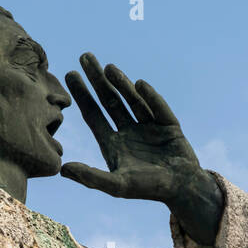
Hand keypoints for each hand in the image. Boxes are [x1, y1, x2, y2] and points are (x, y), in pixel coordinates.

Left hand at [62, 53, 223, 245]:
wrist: (184, 190)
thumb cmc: (148, 189)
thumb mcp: (117, 185)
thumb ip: (91, 177)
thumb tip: (62, 170)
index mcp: (113, 144)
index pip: (93, 115)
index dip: (82, 95)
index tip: (70, 73)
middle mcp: (128, 132)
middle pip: (109, 100)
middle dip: (97, 79)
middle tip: (85, 56)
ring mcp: (148, 126)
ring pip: (132, 100)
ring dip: (121, 83)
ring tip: (108, 68)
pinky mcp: (169, 125)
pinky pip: (158, 108)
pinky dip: (150, 97)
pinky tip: (139, 85)